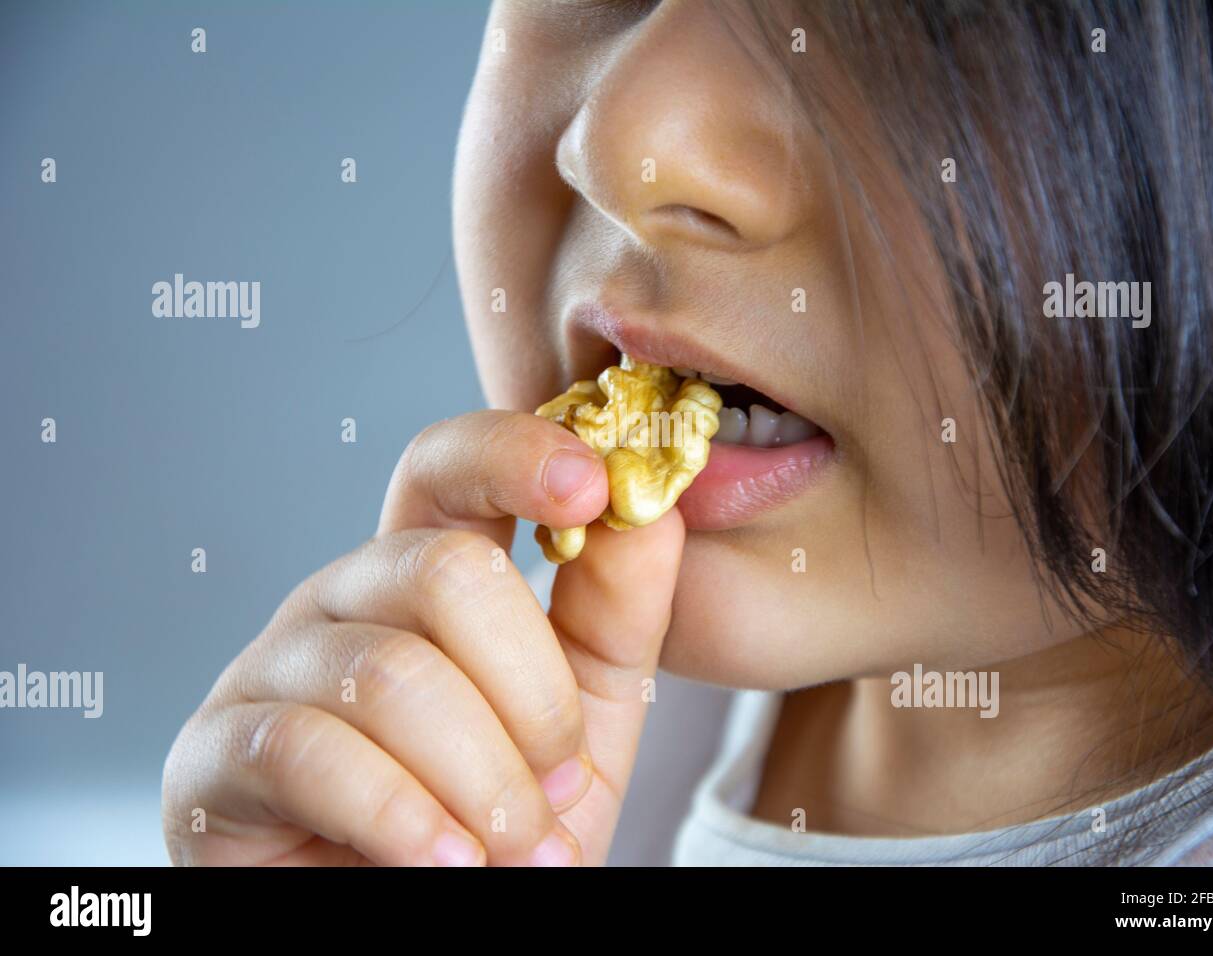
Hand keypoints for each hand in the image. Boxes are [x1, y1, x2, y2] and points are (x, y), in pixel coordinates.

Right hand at [162, 410, 683, 865]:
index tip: (594, 488)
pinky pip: (311, 751)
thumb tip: (648, 507)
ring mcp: (270, 670)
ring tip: (510, 850)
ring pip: (393, 674)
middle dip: (531, 699)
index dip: (516, 455)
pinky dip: (401, 818)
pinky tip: (441, 863)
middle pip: (443, 572)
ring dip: (482, 782)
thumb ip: (616, 612)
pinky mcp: (212, 757)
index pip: (449, 466)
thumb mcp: (587, 717)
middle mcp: (341, 600)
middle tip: (556, 791)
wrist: (422, 929)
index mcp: (423, 575)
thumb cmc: (499, 826)